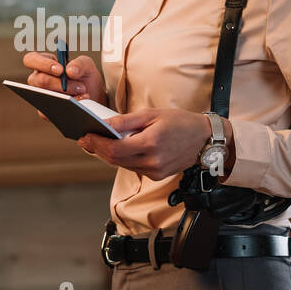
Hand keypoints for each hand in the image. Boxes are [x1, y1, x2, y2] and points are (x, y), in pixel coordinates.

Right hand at [22, 51, 107, 121]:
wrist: (92, 93)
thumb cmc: (83, 75)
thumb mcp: (86, 65)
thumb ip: (80, 64)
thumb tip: (69, 71)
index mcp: (43, 63)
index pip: (30, 60)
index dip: (42, 64)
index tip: (60, 70)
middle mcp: (37, 79)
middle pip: (39, 80)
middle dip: (60, 84)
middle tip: (79, 86)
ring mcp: (40, 96)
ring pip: (43, 97)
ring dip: (65, 96)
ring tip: (83, 93)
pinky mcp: (45, 112)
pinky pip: (48, 113)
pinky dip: (66, 109)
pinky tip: (80, 104)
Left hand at [76, 108, 211, 180]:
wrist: (204, 138)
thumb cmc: (179, 122)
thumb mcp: (152, 114)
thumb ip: (126, 120)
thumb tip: (105, 124)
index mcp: (151, 144)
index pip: (114, 150)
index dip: (97, 144)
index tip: (86, 135)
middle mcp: (152, 162)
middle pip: (115, 160)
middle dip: (99, 149)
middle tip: (87, 138)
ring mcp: (155, 171)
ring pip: (122, 165)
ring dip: (109, 155)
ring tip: (99, 142)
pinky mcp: (157, 175)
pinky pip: (133, 168)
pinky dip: (123, 159)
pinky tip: (119, 149)